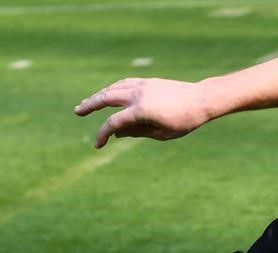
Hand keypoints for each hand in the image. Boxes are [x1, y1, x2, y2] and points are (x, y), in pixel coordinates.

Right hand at [74, 77, 216, 148]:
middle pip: (106, 98)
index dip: (103, 134)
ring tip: (89, 103)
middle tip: (77, 111)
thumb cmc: (184, 121)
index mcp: (141, 110)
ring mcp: (142, 85)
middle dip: (90, 105)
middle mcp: (138, 94)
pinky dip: (113, 89)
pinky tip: (108, 94)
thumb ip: (137, 132)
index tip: (98, 145)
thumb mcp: (161, 133)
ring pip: (113, 88)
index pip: (114, 122)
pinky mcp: (147, 82)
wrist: (201, 99)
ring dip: (99, 95)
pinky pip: (124, 83)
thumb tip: (117, 133)